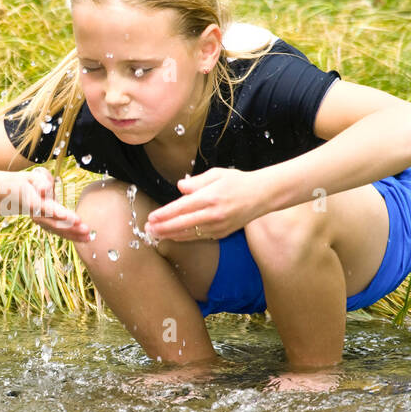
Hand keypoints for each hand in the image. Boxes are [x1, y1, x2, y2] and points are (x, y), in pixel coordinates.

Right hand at [20, 167, 90, 242]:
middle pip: (53, 223)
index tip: (69, 217)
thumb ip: (40, 181)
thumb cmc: (31, 182)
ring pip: (57, 230)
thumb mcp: (34, 177)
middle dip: (70, 227)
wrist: (17, 194)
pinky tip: (85, 239)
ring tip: (88, 236)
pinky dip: (72, 236)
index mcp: (33, 200)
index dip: (57, 213)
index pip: (45, 208)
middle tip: (86, 229)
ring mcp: (41, 222)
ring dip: (73, 235)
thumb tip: (45, 189)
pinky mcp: (47, 226)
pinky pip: (60, 232)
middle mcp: (37, 214)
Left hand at [144, 167, 266, 241]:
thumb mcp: (216, 174)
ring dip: (170, 235)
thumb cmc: (238, 182)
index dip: (164, 214)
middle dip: (163, 228)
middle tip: (148, 229)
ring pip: (189, 234)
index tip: (151, 217)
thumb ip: (196, 181)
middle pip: (182, 224)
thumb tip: (180, 187)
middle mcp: (213, 214)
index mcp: (210, 197)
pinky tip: (173, 236)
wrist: (262, 195)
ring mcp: (218, 226)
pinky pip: (199, 237)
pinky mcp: (222, 233)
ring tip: (155, 234)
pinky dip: (184, 237)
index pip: (181, 208)